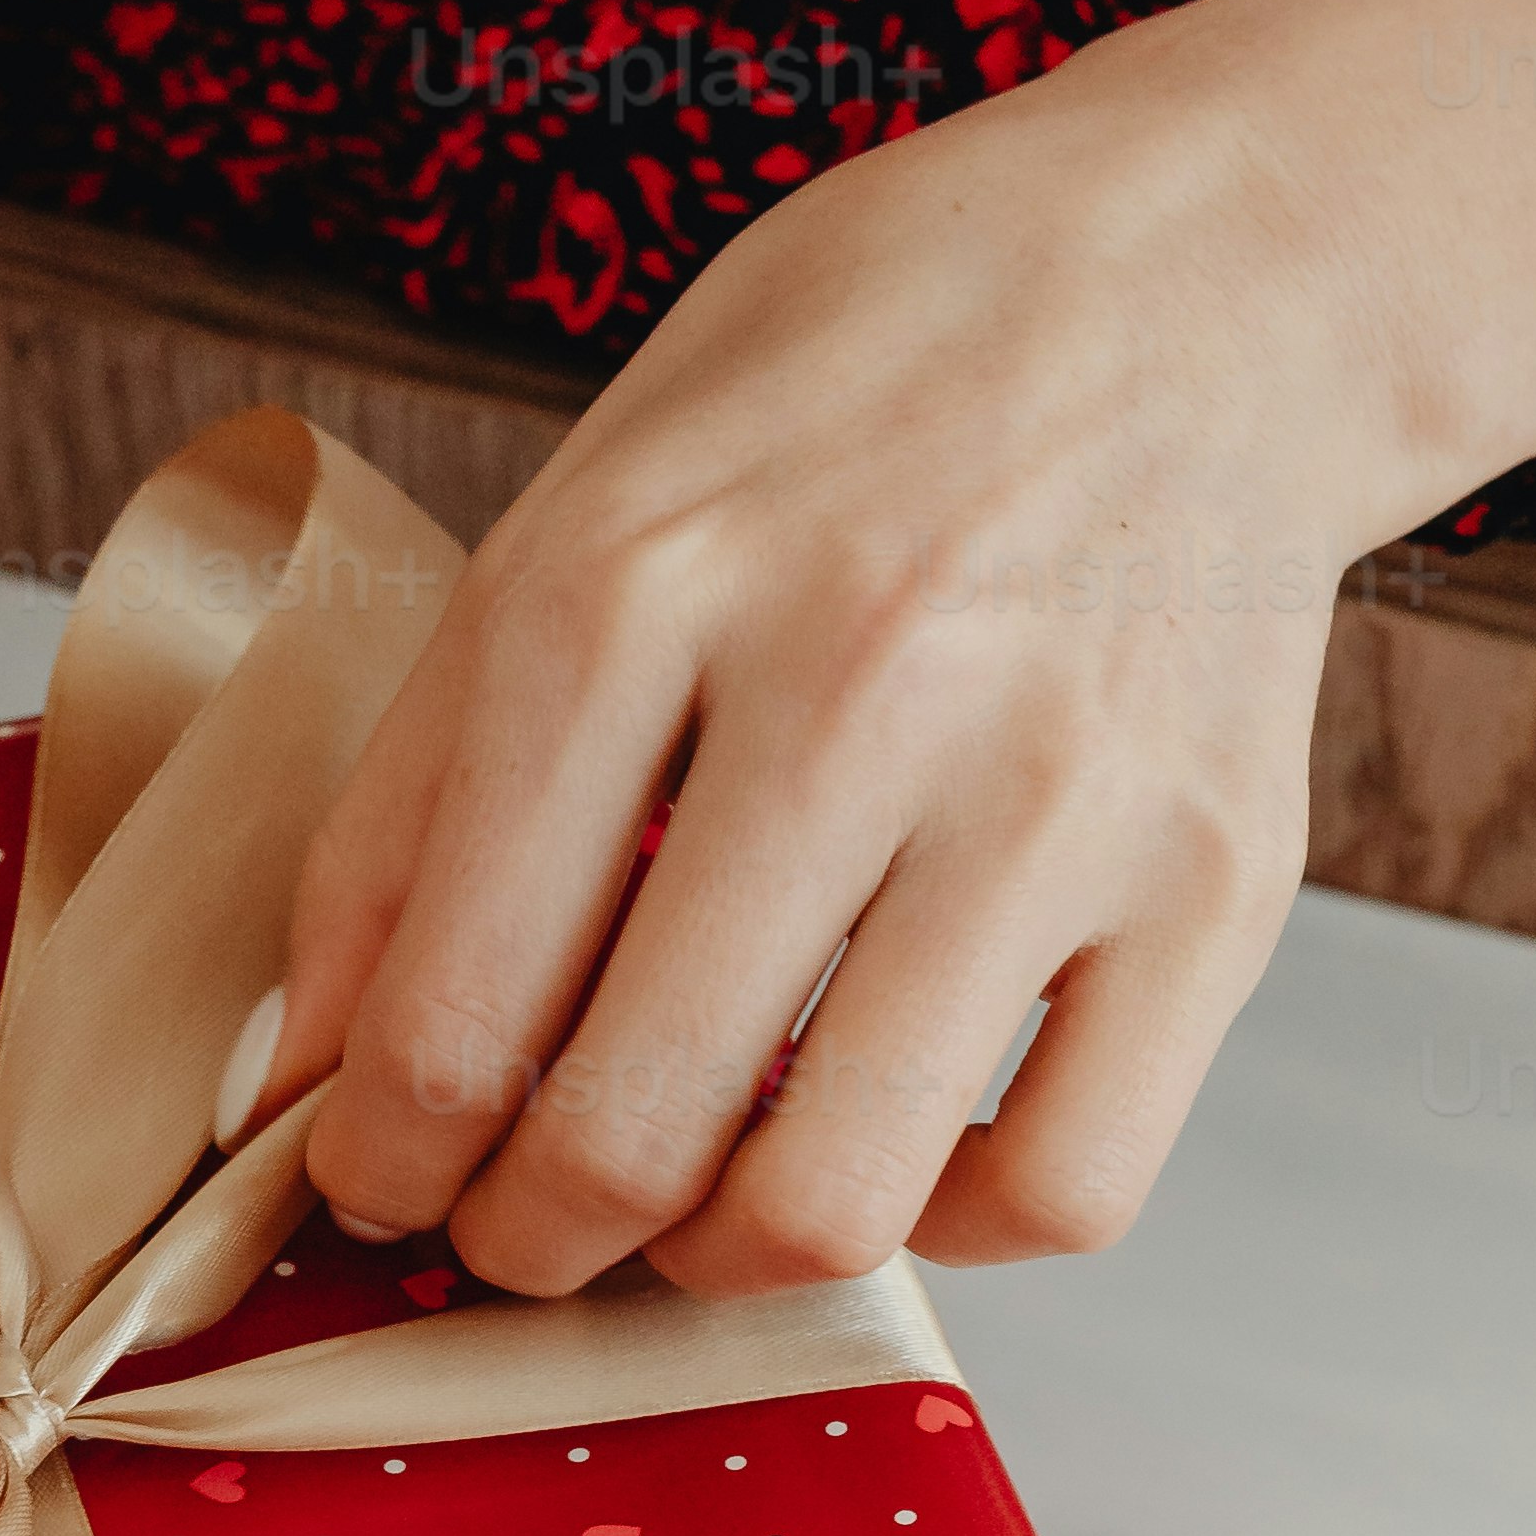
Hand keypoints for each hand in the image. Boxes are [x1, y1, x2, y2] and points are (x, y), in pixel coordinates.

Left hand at [264, 0, 1535, 1291]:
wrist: (1197, 270)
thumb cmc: (859, 385)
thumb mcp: (576, 510)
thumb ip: (424, 784)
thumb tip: (316, 1066)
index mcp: (637, 582)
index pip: (449, 1008)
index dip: (379, 1163)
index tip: (378, 1181)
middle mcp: (853, 681)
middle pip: (622, 1130)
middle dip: (522, 1242)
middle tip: (515, 1226)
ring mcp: (1056, 789)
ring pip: (835, 1200)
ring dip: (717, 1265)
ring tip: (694, 1203)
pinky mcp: (1219, 874)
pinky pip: (1064, 1189)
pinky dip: (954, 1225)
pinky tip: (903, 1142)